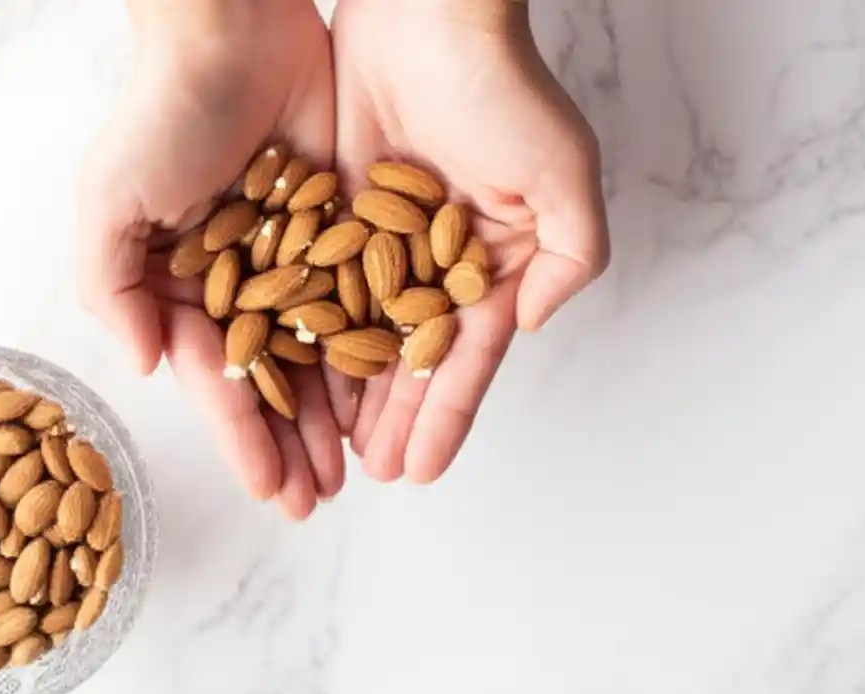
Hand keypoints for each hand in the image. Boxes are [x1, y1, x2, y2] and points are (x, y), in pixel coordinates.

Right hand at [78, 0, 340, 517]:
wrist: (232, 30)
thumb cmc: (163, 113)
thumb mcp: (109, 199)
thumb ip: (114, 287)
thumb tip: (148, 366)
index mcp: (181, 286)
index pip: (218, 380)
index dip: (243, 438)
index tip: (272, 491)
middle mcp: (237, 281)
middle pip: (272, 379)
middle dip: (292, 443)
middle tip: (318, 500)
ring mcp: (291, 257)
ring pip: (321, 351)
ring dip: (335, 413)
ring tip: (356, 470)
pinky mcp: (339, 224)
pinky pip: (361, 297)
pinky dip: (373, 345)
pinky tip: (390, 391)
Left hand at [331, 0, 609, 482]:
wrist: (427, 15)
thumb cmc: (503, 88)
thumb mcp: (564, 174)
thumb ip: (571, 257)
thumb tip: (525, 328)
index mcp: (494, 261)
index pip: (467, 357)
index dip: (445, 415)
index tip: (424, 470)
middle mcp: (438, 261)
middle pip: (411, 357)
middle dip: (395, 419)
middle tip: (370, 475)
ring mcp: (383, 240)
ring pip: (361, 332)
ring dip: (349, 391)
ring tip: (330, 447)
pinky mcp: (336, 212)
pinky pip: (319, 283)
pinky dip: (309, 330)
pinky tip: (294, 375)